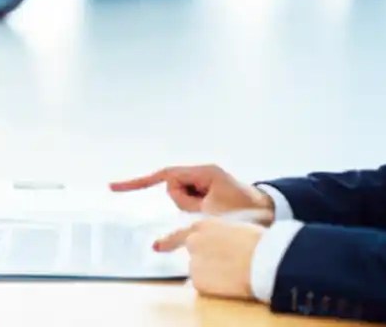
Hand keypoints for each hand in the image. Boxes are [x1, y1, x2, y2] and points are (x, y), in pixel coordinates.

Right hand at [110, 164, 274, 223]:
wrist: (272, 213)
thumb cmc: (245, 213)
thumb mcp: (212, 213)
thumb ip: (186, 203)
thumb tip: (172, 194)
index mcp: (203, 172)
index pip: (163, 175)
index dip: (138, 182)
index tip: (113, 188)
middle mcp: (202, 173)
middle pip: (174, 190)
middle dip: (185, 203)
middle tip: (211, 210)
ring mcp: (205, 182)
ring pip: (182, 199)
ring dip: (194, 209)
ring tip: (218, 212)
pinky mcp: (208, 192)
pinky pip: (192, 203)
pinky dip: (198, 209)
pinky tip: (216, 211)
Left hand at [154, 218, 263, 299]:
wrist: (264, 259)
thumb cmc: (258, 242)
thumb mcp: (235, 228)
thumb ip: (218, 235)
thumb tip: (218, 247)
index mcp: (203, 225)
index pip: (180, 234)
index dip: (168, 241)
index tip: (156, 247)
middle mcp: (193, 242)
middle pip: (194, 255)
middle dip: (206, 261)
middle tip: (228, 263)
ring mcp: (193, 262)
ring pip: (199, 272)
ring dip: (212, 274)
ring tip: (233, 271)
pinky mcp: (198, 281)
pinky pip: (204, 286)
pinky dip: (215, 287)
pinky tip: (229, 282)